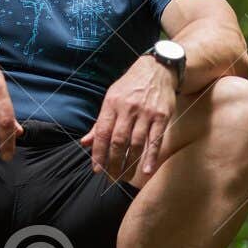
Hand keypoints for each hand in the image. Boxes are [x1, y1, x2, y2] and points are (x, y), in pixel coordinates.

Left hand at [81, 55, 176, 180]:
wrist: (157, 70)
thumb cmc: (131, 87)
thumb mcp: (111, 98)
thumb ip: (99, 122)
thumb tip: (85, 142)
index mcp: (112, 104)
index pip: (102, 132)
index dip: (98, 152)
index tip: (97, 168)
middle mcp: (128, 108)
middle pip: (118, 141)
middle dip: (114, 162)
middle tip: (111, 177)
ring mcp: (146, 113)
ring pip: (136, 143)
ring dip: (130, 163)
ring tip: (125, 177)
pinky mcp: (162, 116)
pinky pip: (155, 140)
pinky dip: (151, 157)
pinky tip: (146, 170)